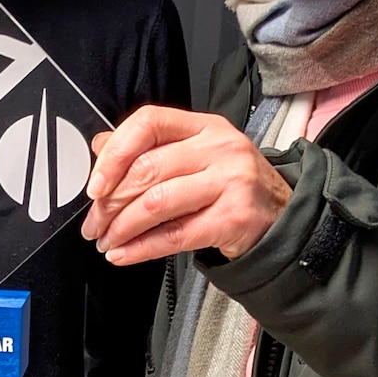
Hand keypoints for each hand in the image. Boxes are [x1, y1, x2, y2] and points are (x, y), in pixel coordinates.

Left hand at [80, 105, 290, 264]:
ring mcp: (231, 181)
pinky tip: (123, 254)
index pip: (149, 122)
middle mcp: (220, 148)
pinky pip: (175, 235)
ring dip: (121, 228)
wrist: (284, 217)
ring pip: (157, 203)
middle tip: (93, 223)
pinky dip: (141, 248)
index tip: (96, 184)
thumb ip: (151, 149)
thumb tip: (101, 147)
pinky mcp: (234, 218)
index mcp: (204, 126)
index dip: (115, 152)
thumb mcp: (197, 155)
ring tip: (106, 241)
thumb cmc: (232, 185)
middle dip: (110, 202)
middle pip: (148, 169)